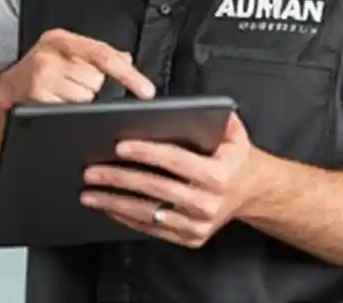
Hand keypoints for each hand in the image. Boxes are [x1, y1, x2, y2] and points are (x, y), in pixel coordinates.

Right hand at [0, 28, 153, 107]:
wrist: (2, 90)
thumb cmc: (38, 72)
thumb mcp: (65, 54)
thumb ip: (97, 55)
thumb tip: (126, 60)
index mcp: (60, 39)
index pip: (103, 55)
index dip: (128, 74)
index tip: (146, 91)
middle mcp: (49, 54)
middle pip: (95, 80)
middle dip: (91, 88)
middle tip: (72, 86)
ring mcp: (40, 77)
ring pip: (84, 98)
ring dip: (79, 102)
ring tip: (61, 96)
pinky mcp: (35, 99)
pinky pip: (69, 111)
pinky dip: (67, 111)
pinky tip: (55, 105)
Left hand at [80, 113, 257, 248]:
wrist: (252, 192)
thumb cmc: (234, 159)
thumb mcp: (234, 133)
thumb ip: (218, 116)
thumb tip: (196, 105)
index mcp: (218, 175)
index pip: (175, 160)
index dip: (146, 152)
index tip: (119, 146)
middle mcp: (208, 203)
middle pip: (155, 188)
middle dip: (119, 178)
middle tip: (91, 170)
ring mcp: (198, 224)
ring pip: (149, 213)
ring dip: (115, 202)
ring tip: (90, 192)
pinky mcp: (189, 238)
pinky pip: (152, 229)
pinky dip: (126, 218)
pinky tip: (107, 207)